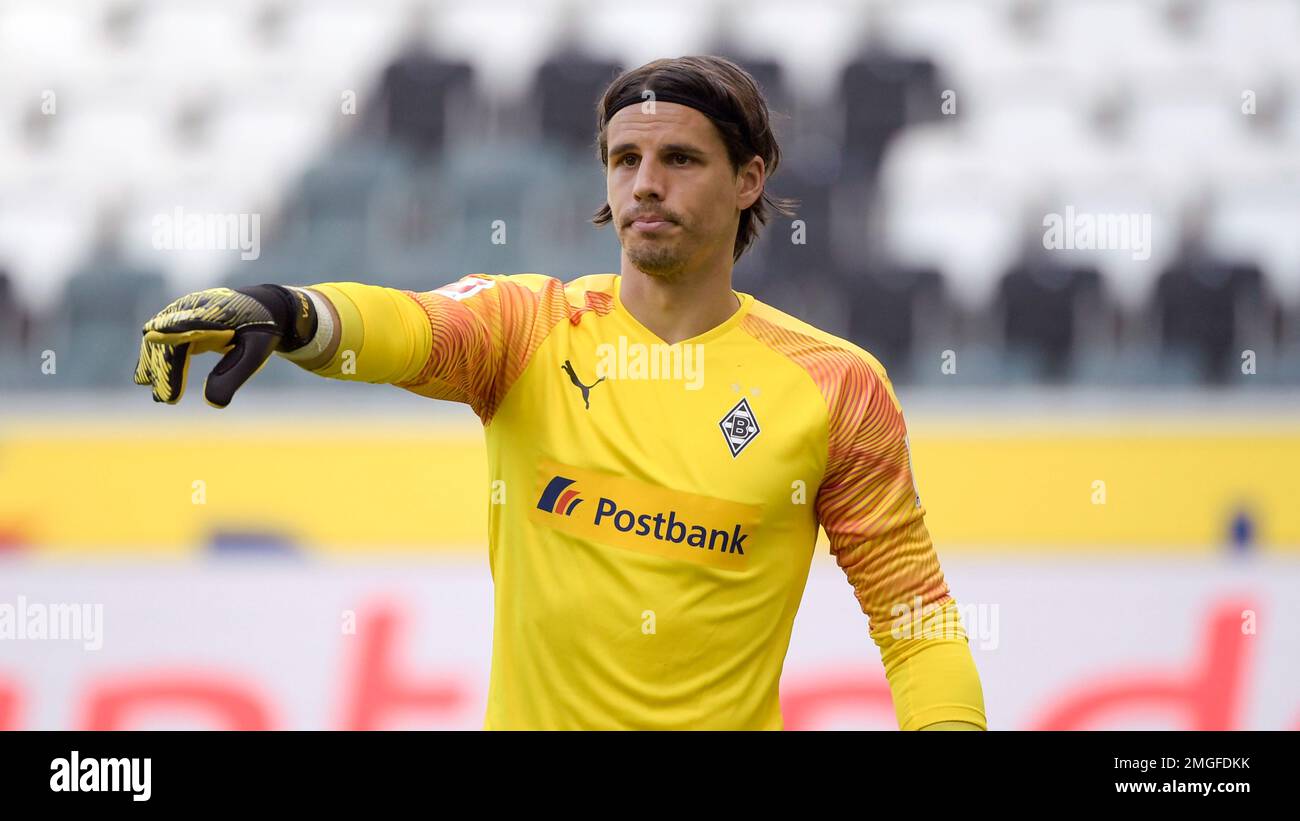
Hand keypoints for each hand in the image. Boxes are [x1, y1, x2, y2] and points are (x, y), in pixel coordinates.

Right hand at [133, 285, 314, 406]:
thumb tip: (211, 403)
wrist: (263, 307)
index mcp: (213, 314)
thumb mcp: (255, 354)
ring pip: (158, 340)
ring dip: (155, 367)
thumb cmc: (261, 331)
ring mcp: (182, 312)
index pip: (182, 337)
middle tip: (167, 400)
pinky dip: (156, 360)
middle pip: (167, 341)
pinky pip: (161, 339)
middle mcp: (192, 308)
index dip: (172, 364)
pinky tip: (148, 380)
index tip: (166, 389)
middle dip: (164, 371)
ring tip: (160, 396)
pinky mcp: (178, 319)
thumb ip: (232, 376)